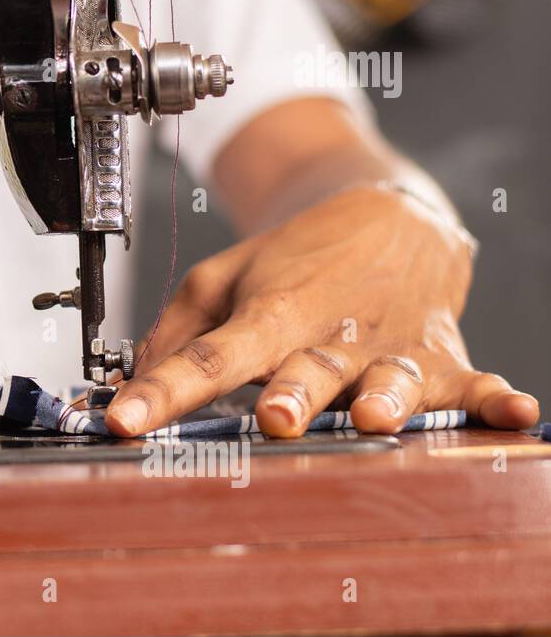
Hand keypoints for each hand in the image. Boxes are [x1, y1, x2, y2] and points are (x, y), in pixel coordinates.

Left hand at [101, 184, 539, 436]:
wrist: (384, 214)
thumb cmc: (296, 259)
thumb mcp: (221, 278)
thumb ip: (176, 331)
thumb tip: (132, 382)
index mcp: (267, 312)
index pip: (207, 356)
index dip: (162, 390)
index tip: (123, 421)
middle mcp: (329, 333)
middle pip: (305, 367)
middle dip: (292, 394)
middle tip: (274, 417)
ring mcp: (388, 346)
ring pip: (387, 378)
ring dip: (383, 399)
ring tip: (374, 417)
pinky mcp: (439, 355)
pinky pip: (470, 380)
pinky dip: (493, 397)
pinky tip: (512, 411)